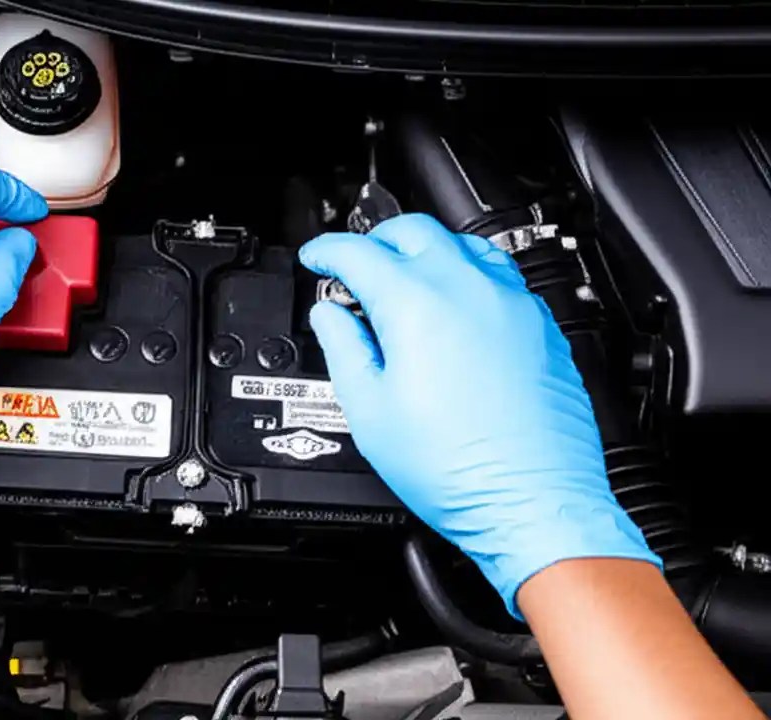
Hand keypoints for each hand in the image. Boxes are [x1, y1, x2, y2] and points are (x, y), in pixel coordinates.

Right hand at [300, 213, 659, 615]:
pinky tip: (454, 307)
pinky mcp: (541, 325)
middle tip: (354, 265)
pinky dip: (466, 275)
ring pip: (462, 243)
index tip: (317, 259)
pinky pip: (498, 275)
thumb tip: (331, 317)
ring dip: (424, 250)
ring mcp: (512, 303)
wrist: (533, 502)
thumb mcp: (370, 411)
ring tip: (403, 281)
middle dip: (375, 239)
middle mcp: (469, 289)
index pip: (358, 252)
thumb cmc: (458, 469)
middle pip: (414, 230)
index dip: (326, 251)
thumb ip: (344, 348)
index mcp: (416, 304)